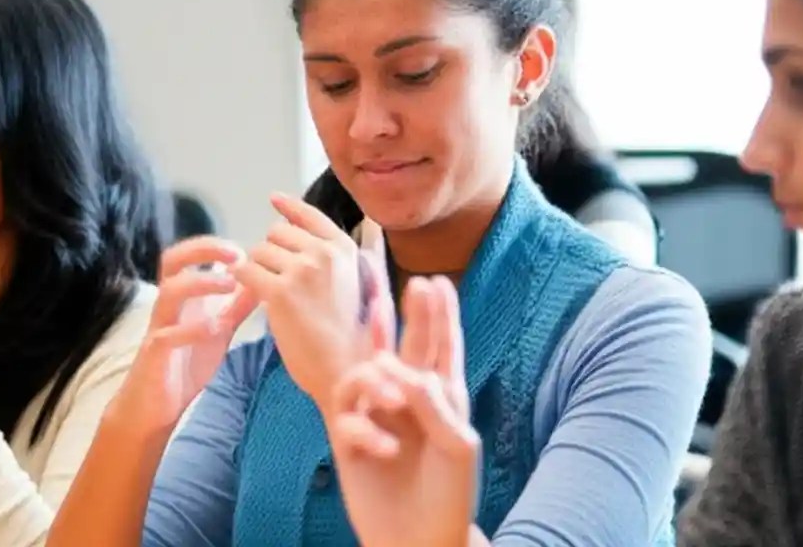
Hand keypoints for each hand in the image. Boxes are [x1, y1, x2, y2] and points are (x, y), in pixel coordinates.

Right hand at [106, 236, 259, 434]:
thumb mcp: (218, 330)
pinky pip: (167, 335)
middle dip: (201, 250)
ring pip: (170, 291)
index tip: (243, 250)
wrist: (155, 407)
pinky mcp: (155, 354)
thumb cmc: (185, 363)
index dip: (213, 246)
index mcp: (183, 297)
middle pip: (171, 260)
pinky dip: (192, 329)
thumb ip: (236, 307)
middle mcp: (169, 305)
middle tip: (234, 254)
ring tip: (229, 285)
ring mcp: (160, 327)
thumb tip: (261, 280)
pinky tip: (215, 328)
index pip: (188, 256)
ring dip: (200, 282)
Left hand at [232, 194, 386, 409]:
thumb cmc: (351, 339)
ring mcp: (302, 270)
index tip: (274, 199)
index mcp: (345, 250)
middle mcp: (324, 254)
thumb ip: (343, 259)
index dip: (289, 206)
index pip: (310, 215)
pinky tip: (254, 299)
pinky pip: (245, 272)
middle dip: (270, 254)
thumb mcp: (361, 287)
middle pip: (276, 232)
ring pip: (258, 252)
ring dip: (257, 272)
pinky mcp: (280, 292)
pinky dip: (243, 284)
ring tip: (273, 299)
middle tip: (278, 282)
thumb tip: (352, 236)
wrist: (344, 372)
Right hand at [329, 275, 479, 546]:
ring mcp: (379, 417)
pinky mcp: (352, 441)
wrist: (418, 540)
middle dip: (410, 315)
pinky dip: (365, 427)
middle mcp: (409, 400)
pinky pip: (347, 416)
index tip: (437, 282)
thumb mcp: (455, 447)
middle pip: (406, 346)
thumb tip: (409, 372)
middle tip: (412, 284)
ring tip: (395, 399)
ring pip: (366, 373)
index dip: (440, 314)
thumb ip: (435, 405)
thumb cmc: (447, 495)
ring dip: (378, 378)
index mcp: (442, 398)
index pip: (442, 347)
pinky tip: (385, 449)